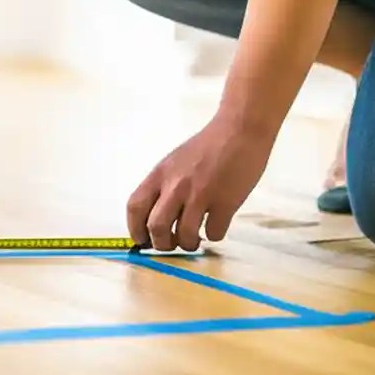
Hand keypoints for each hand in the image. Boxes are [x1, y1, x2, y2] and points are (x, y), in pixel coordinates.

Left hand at [126, 113, 274, 250]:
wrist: (240, 130)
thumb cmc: (207, 146)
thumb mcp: (174, 162)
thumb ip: (164, 185)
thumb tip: (155, 218)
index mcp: (160, 174)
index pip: (135, 208)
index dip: (135, 230)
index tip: (143, 241)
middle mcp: (176, 185)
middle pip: (156, 227)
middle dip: (162, 244)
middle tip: (172, 244)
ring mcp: (201, 194)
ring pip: (185, 235)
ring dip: (189, 244)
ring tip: (195, 240)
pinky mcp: (226, 202)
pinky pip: (214, 232)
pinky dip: (214, 235)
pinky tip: (216, 226)